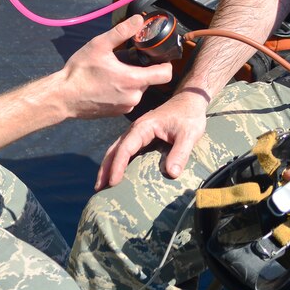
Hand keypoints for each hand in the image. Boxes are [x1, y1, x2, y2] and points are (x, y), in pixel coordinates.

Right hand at [57, 15, 173, 120]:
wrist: (62, 97)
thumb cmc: (80, 71)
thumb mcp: (99, 45)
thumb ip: (122, 32)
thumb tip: (139, 20)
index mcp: (133, 80)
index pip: (165, 74)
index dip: (165, 63)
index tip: (157, 55)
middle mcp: (133, 97)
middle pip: (151, 80)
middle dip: (142, 69)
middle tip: (126, 59)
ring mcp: (125, 107)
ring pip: (139, 89)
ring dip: (132, 79)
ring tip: (114, 71)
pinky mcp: (117, 113)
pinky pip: (128, 98)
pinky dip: (123, 90)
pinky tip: (108, 82)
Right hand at [95, 89, 209, 189]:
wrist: (190, 101)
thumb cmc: (189, 116)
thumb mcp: (189, 134)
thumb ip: (181, 152)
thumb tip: (171, 173)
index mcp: (144, 127)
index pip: (125, 148)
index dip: (118, 166)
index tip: (113, 182)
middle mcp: (136, 129)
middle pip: (115, 149)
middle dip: (105, 168)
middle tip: (98, 188)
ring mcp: (138, 133)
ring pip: (117, 149)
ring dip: (108, 166)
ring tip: (101, 185)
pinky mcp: (142, 137)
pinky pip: (125, 150)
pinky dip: (117, 162)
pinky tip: (116, 174)